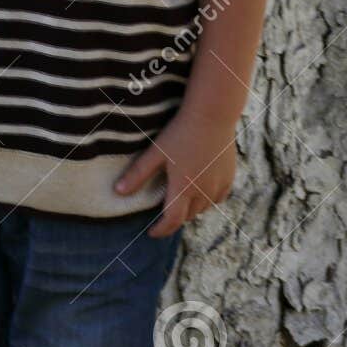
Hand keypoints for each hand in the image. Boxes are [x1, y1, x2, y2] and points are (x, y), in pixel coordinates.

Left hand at [112, 105, 237, 236]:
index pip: (172, 221)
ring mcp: (218, 185)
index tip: (151, 232)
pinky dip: (207, 199)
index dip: (161, 230)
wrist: (213, 115)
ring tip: (180, 200)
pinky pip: (218, 198)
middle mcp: (203, 192)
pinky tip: (200, 190)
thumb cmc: (180, 132)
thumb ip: (137, 174)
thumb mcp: (156, 152)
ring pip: (203, 208)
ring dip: (191, 209)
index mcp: (183, 188)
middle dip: (174, 217)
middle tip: (163, 211)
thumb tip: (117, 192)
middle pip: (187, 216)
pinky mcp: (229, 177)